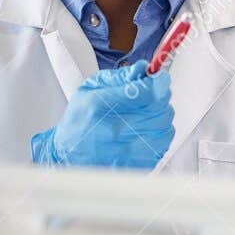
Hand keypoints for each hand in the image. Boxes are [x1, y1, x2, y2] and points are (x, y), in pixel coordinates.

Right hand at [31, 62, 174, 169]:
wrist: (69, 155)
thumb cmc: (79, 121)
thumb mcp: (91, 88)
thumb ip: (119, 77)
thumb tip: (144, 69)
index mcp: (102, 106)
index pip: (147, 91)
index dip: (159, 82)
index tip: (158, 78)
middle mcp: (116, 130)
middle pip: (161, 109)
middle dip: (159, 98)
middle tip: (150, 96)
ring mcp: (128, 151)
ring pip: (166, 127)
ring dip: (160, 118)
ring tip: (144, 116)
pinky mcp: (137, 165)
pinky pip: (163, 146)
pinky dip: (158, 136)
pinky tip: (144, 132)